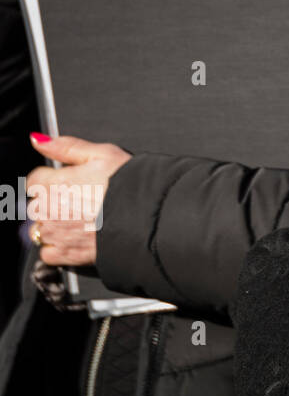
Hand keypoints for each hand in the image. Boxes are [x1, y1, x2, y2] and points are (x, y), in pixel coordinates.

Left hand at [25, 134, 131, 267]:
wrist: (146, 217)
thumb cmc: (129, 184)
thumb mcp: (103, 154)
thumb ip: (67, 147)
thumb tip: (38, 141)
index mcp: (54, 182)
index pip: (35, 179)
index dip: (54, 178)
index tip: (70, 181)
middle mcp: (49, 209)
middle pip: (37, 204)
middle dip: (54, 201)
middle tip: (82, 200)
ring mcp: (56, 234)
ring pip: (40, 229)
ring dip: (54, 225)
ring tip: (81, 220)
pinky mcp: (66, 254)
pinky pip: (48, 253)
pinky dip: (58, 247)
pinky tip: (77, 238)